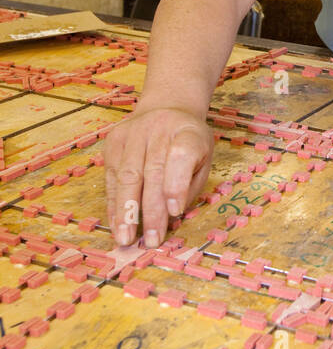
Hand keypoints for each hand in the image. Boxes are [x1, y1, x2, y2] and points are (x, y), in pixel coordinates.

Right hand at [103, 106, 214, 247]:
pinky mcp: (114, 140)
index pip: (182, 156)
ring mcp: (133, 132)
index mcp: (189, 132)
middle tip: (151, 240)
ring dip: (126, 210)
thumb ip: (190, 185)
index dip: (177, 185)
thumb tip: (171, 215)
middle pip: (153, 171)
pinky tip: (116, 223)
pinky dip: (114, 203)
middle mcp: (160, 128)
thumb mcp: (203, 159)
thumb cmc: (188, 143)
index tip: (175, 212)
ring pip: (127, 175)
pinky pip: (112, 176)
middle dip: (151, 210)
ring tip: (126, 237)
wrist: (167, 108)